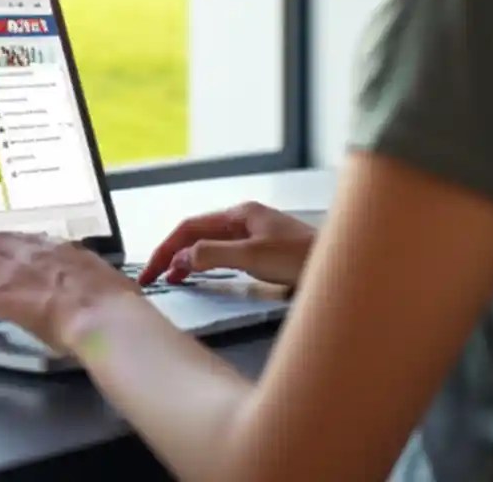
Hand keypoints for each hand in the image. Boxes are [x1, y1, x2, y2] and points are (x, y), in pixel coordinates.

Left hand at [0, 232, 141, 351]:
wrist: (105, 318)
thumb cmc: (118, 305)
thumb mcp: (111, 280)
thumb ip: (99, 279)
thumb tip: (107, 287)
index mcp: (63, 249)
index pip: (30, 242)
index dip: (17, 256)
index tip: (16, 273)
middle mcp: (34, 252)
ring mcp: (13, 271)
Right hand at [139, 202, 315, 286]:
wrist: (341, 267)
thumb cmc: (300, 257)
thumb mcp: (252, 256)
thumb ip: (213, 254)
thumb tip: (180, 257)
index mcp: (239, 213)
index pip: (189, 227)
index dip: (166, 249)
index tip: (151, 271)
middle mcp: (244, 219)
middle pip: (196, 233)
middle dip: (172, 253)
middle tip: (154, 277)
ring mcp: (253, 234)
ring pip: (209, 243)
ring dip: (187, 259)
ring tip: (172, 279)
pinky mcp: (262, 251)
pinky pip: (222, 253)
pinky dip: (205, 263)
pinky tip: (201, 274)